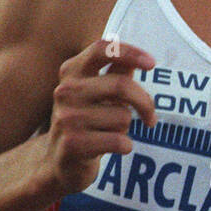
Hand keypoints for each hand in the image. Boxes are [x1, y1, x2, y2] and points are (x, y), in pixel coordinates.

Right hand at [43, 38, 157, 194]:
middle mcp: (66, 91)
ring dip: (126, 129)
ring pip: (123, 117)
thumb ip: (116, 74)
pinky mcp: (73, 144)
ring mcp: (67, 117)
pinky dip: (124, 146)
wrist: (58, 162)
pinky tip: (111, 148)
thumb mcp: (97, 94)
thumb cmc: (85, 122)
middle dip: (145, 103)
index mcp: (72, 72)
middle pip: (121, 85)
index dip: (130, 52)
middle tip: (150, 118)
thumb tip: (139, 58)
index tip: (152, 64)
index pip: (101, 49)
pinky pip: (119, 141)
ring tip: (111, 133)